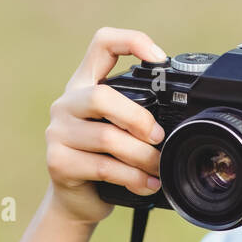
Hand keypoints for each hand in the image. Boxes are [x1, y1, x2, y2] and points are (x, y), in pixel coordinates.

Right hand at [45, 27, 167, 224]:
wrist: (78, 200)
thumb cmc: (106, 158)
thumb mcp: (121, 129)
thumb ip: (138, 114)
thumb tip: (184, 120)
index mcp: (84, 84)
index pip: (102, 44)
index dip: (131, 41)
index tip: (159, 59)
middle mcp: (67, 103)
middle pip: (101, 96)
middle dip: (138, 119)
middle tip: (159, 138)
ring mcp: (57, 132)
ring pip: (107, 137)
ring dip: (142, 156)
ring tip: (157, 168)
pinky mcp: (58, 162)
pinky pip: (103, 166)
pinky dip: (133, 177)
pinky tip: (147, 184)